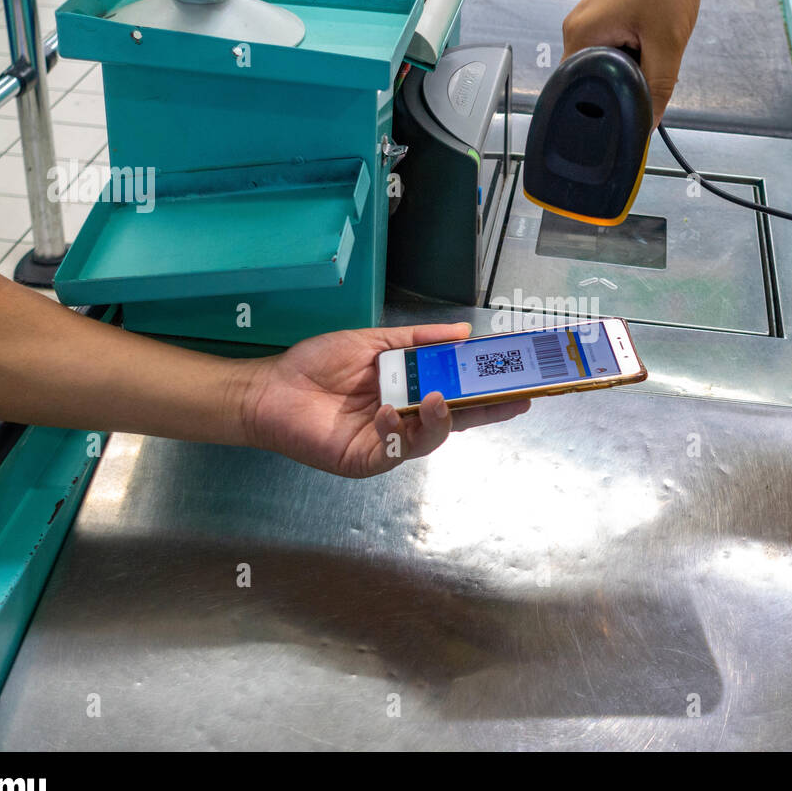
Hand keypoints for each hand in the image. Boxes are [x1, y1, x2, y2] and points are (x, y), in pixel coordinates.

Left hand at [240, 322, 528, 478]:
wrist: (272, 388)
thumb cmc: (318, 366)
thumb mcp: (375, 342)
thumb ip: (419, 339)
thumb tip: (464, 331)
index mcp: (410, 391)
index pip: (457, 392)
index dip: (488, 388)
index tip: (518, 380)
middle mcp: (406, 419)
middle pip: (456, 419)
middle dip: (487, 411)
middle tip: (516, 400)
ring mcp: (389, 442)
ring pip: (429, 438)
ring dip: (439, 420)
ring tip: (437, 398)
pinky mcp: (366, 458)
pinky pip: (392, 449)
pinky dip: (395, 430)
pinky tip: (386, 412)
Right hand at [562, 0, 704, 122]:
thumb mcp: (667, 43)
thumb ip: (657, 88)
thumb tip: (648, 126)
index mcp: (580, 35)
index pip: (576, 92)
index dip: (600, 111)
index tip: (624, 122)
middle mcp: (576, 31)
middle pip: (591, 83)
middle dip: (621, 90)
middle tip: (651, 84)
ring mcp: (588, 26)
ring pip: (604, 70)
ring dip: (630, 73)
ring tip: (654, 56)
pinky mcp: (602, 22)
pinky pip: (611, 54)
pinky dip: (633, 58)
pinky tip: (651, 47)